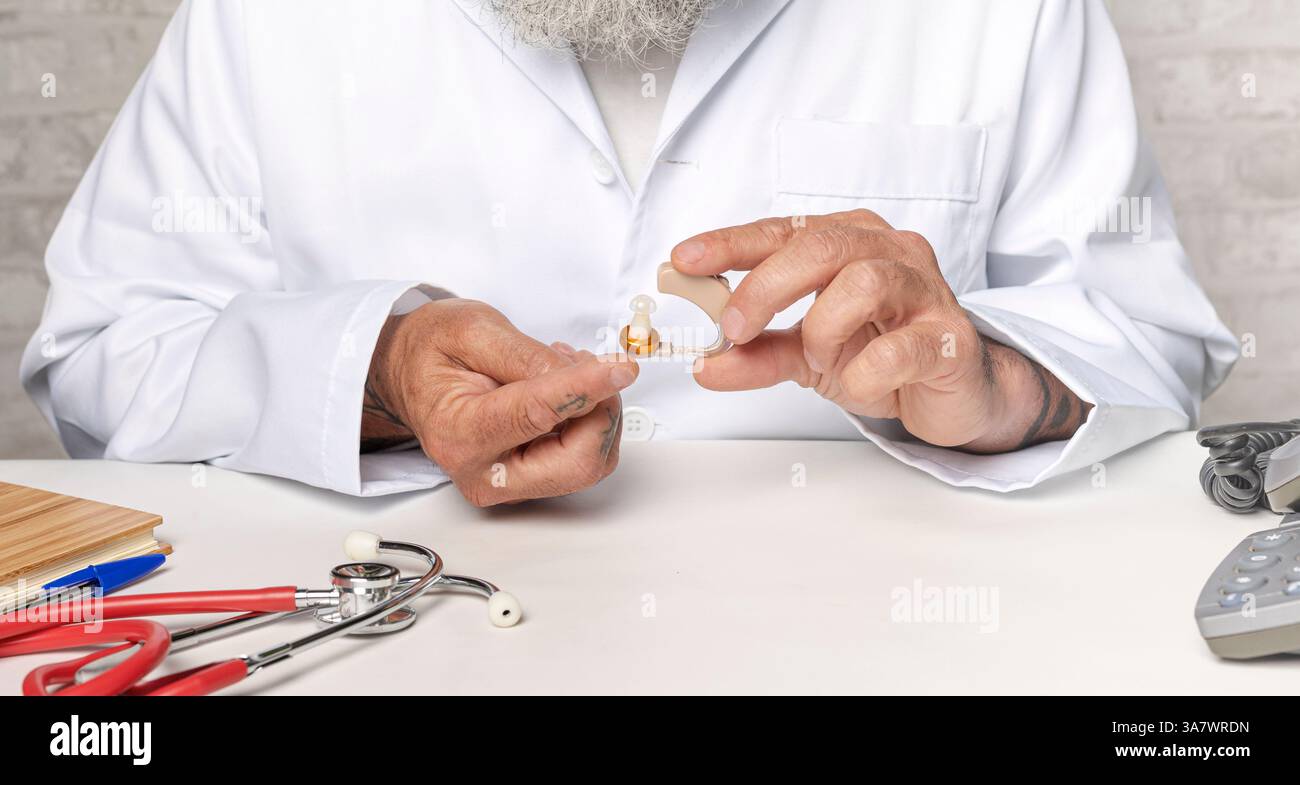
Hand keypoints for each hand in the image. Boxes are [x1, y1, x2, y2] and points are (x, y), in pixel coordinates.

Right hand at [362, 299, 636, 505]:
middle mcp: (483, 473)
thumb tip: (585, 376)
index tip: (621, 370)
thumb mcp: (472, 330)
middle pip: (576, 462)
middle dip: (601, 410)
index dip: (584, 390)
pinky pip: (584, 460)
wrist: (413, 373)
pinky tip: (566, 390)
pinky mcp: (530, 482)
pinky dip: (590, 422)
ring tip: (564, 368)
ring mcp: (509, 485)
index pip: (535, 416)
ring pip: (589, 463)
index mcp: (458, 433)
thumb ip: (527, 357)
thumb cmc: (434, 350)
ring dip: (598, 413)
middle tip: (591, 364)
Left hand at [670, 209, 1089, 451]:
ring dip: (821, 328)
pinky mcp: (950, 338)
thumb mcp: (807, 355)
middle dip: (764, 286)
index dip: (731, 243)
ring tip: (818, 356)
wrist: (956, 393)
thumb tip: (705, 363)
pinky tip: (859, 384)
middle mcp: (890, 252)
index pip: (784, 230)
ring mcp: (926, 290)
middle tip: (732, 328)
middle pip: (822, 246)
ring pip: (862, 283)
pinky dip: (864, 373)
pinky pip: (899, 348)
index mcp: (851, 242)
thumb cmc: (883, 354)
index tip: (684, 260)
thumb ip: (758, 353)